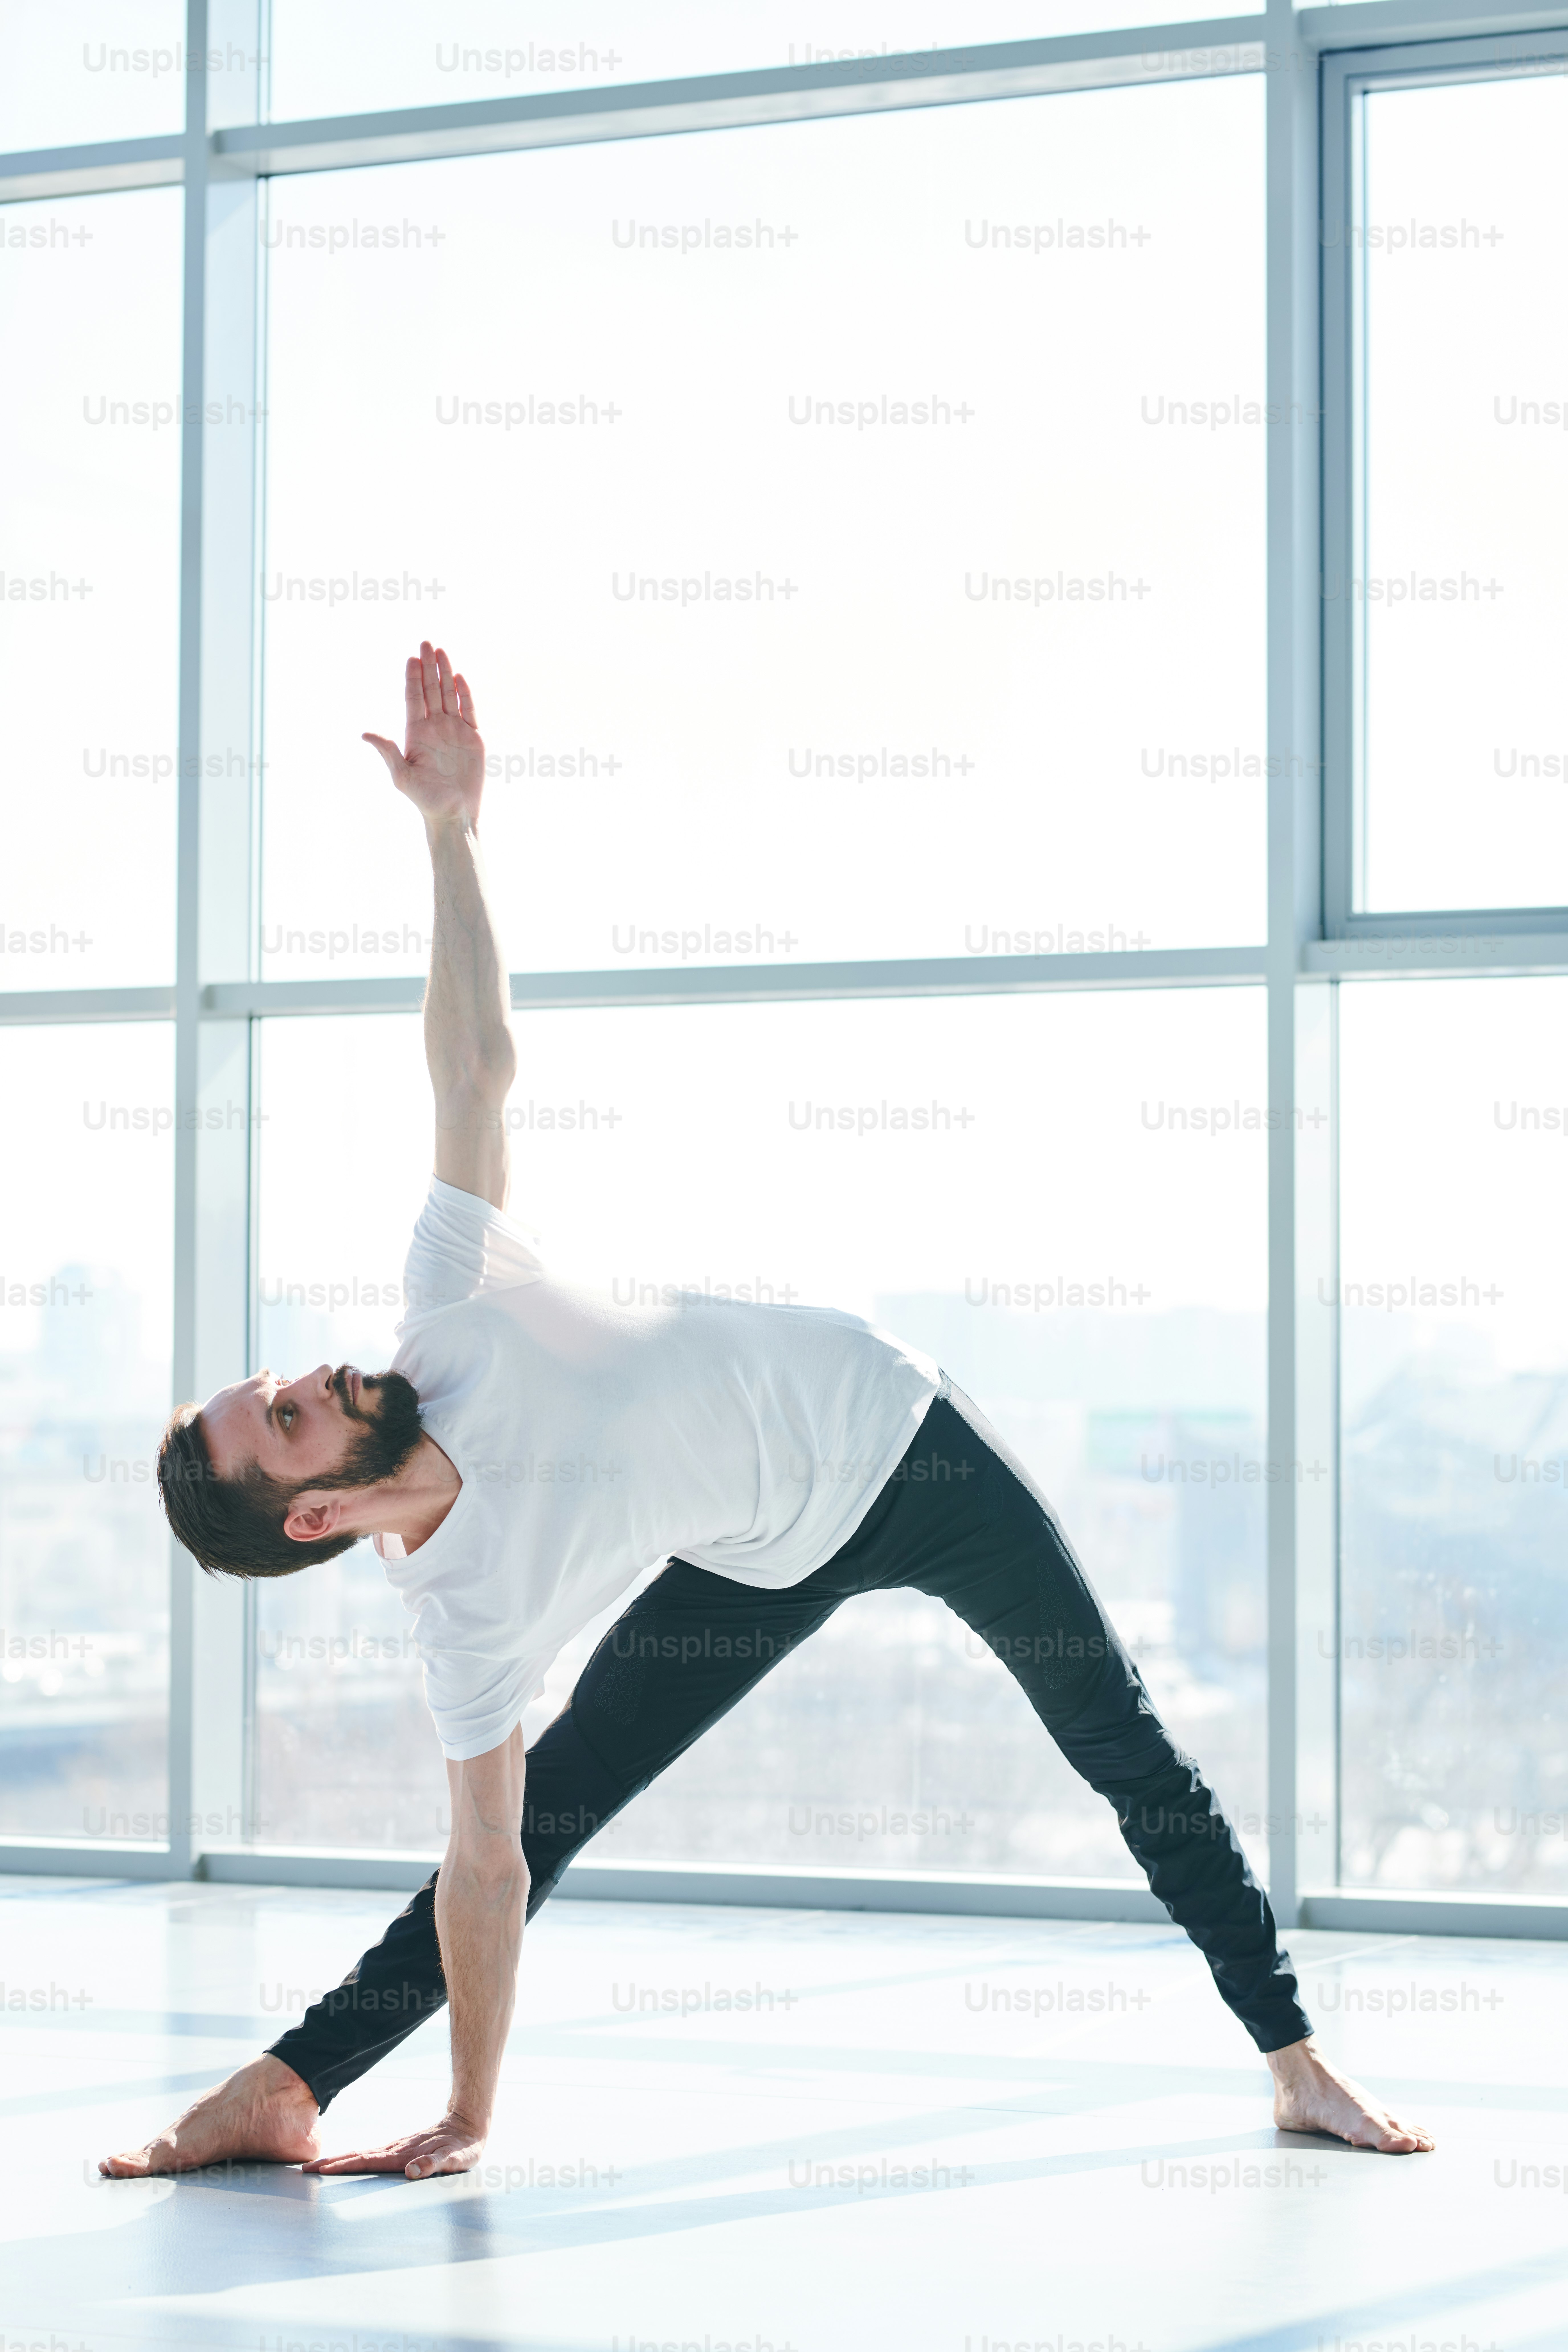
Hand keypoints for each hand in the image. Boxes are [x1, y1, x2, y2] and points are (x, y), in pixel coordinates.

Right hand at [300, 2108, 487, 2179]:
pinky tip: (350, 2162)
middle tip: (306, 2168)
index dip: (343, 2166)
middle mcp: (396, 2151)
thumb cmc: (464, 2146)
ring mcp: (397, 2150)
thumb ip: (434, 2163)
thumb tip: (412, 2172)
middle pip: (358, 2156)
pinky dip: (357, 2159)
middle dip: (332, 2163)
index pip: (366, 2161)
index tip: (321, 2169)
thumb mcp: (455, 2158)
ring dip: (341, 2160)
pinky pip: (373, 2155)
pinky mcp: (402, 2151)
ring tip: (319, 2166)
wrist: (469, 2124)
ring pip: (363, 2154)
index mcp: (402, 2155)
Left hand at [364, 641, 483, 830]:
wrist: (454, 814)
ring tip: (441, 651)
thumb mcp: (402, 776)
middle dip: (428, 667)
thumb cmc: (426, 799)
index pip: (414, 698)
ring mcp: (454, 731)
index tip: (411, 658)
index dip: (412, 678)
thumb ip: (387, 752)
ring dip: (445, 673)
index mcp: (416, 733)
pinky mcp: (472, 738)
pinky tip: (459, 678)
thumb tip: (364, 734)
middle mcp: (434, 728)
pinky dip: (464, 694)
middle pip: (430, 690)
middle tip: (426, 642)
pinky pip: (468, 710)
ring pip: (448, 695)